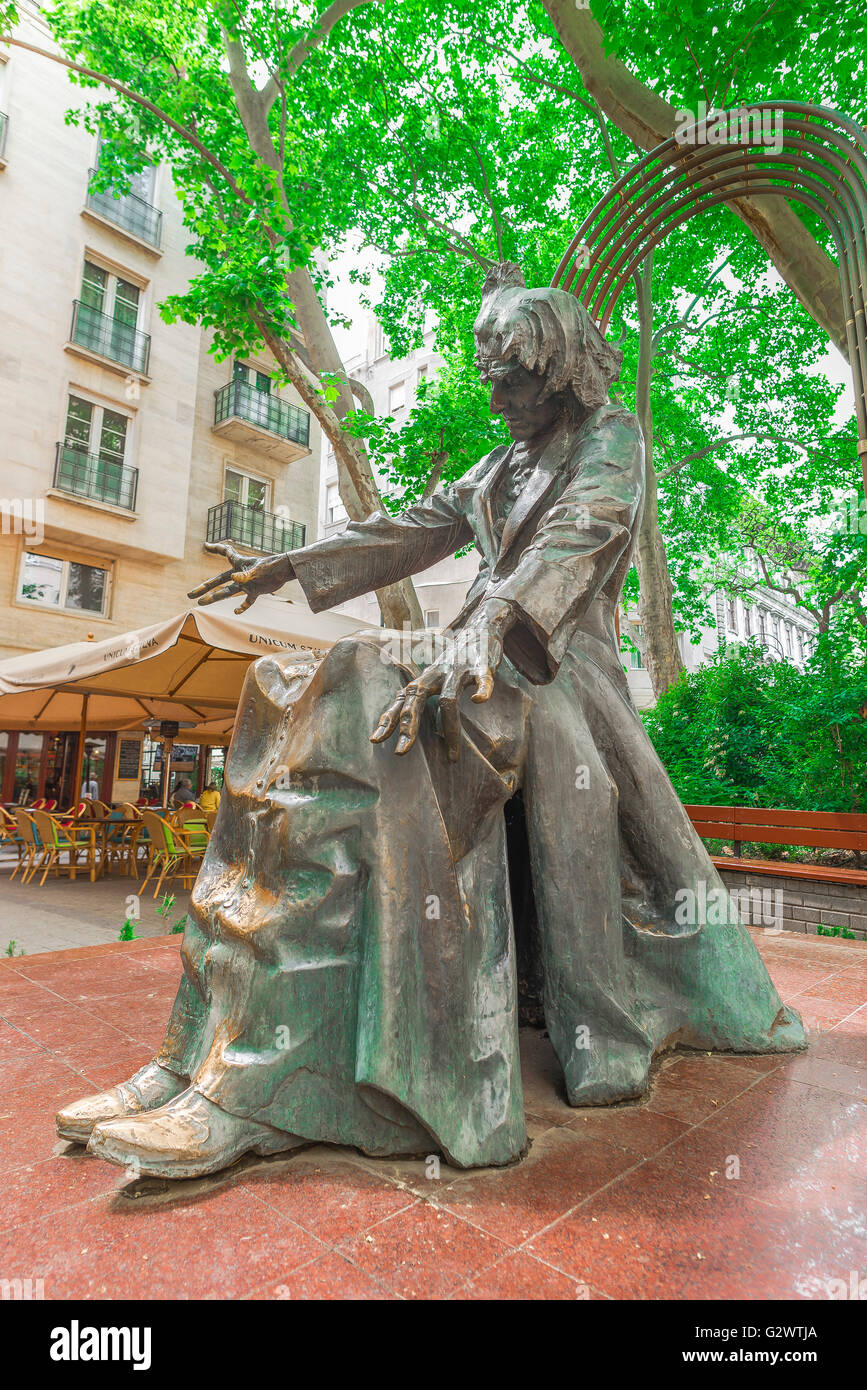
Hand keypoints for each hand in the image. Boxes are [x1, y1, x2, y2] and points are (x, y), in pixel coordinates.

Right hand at [188, 543, 295, 613]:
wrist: (287, 571)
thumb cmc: (273, 566)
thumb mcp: (259, 570)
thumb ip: (246, 575)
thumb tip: (233, 579)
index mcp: (239, 563)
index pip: (226, 552)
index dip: (216, 548)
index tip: (206, 545)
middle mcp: (240, 574)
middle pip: (218, 580)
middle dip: (204, 587)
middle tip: (190, 594)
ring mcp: (247, 584)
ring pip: (227, 592)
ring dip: (214, 597)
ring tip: (201, 603)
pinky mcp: (255, 591)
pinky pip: (247, 601)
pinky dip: (242, 607)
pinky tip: (236, 612)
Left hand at [370, 599, 513, 760]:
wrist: (479, 631)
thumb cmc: (452, 663)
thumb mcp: (431, 679)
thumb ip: (416, 698)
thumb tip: (397, 722)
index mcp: (423, 680)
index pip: (401, 701)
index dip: (387, 720)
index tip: (374, 740)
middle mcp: (435, 674)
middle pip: (416, 698)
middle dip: (408, 726)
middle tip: (402, 751)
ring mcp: (457, 669)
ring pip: (448, 699)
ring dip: (450, 728)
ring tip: (452, 755)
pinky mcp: (480, 665)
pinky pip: (481, 678)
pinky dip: (481, 689)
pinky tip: (479, 700)